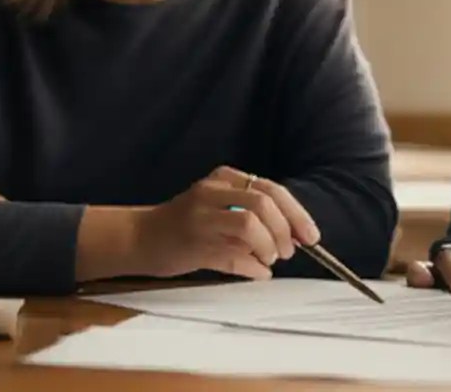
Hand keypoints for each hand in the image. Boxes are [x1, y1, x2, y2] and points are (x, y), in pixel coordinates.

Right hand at [132, 165, 321, 279]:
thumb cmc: (186, 226)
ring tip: (269, 259)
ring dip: (268, 245)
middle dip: (285, 229)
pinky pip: (233, 254)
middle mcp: (212, 191)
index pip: (271, 189)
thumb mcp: (221, 211)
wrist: (140, 238)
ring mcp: (201, 216)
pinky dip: (253, 266)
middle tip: (290, 250)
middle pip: (264, 202)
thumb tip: (294, 240)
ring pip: (249, 222)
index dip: (296, 213)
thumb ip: (257, 219)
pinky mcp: (193, 242)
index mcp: (224, 179)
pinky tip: (257, 271)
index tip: (311, 235)